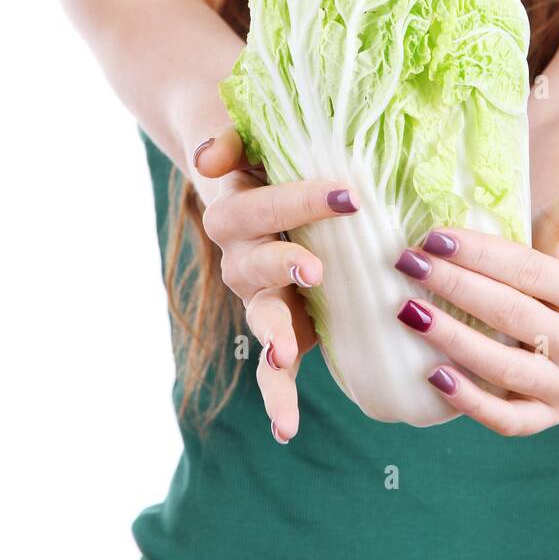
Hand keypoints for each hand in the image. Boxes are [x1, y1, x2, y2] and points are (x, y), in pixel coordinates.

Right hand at [194, 125, 360, 443]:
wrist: (246, 168)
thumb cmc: (259, 145)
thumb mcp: (243, 129)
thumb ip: (226, 137)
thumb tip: (210, 158)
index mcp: (236, 209)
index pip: (257, 207)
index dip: (296, 201)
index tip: (348, 193)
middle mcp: (241, 256)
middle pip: (251, 265)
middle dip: (281, 265)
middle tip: (316, 266)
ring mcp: (259, 296)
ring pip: (258, 318)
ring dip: (271, 338)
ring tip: (283, 354)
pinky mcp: (282, 325)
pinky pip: (273, 368)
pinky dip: (277, 396)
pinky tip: (286, 430)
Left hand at [392, 134, 558, 435]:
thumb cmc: (553, 258)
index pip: (530, 273)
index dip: (479, 254)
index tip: (431, 236)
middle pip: (513, 317)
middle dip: (455, 288)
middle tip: (405, 265)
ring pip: (506, 367)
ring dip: (453, 341)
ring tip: (407, 311)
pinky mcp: (546, 418)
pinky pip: (508, 418)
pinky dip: (470, 401)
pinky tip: (432, 374)